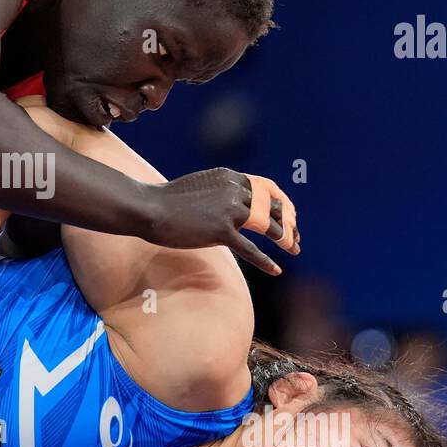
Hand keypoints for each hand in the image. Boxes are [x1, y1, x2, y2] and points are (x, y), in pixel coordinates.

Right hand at [148, 167, 300, 271]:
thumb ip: (222, 192)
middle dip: (289, 223)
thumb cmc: (169, 200)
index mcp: (230, 176)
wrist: (150, 208)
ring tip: (294, 249)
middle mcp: (234, 189)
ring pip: (268, 226)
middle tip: (296, 238)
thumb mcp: (201, 186)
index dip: (282, 204)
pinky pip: (251, 248)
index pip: (267, 189)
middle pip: (272, 207)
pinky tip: (276, 269)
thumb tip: (237, 206)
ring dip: (285, 239)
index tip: (289, 216)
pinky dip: (266, 260)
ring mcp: (229, 210)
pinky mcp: (222, 230)